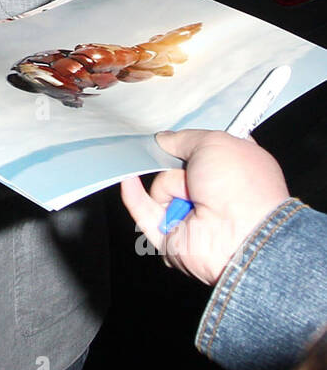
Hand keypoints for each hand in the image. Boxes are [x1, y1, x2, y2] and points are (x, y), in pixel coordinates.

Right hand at [120, 129, 290, 284]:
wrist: (241, 232)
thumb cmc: (242, 186)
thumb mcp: (215, 143)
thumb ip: (184, 138)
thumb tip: (163, 139)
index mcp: (235, 170)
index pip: (207, 150)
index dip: (192, 141)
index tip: (178, 133)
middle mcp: (216, 194)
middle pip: (178, 168)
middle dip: (175, 163)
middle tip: (182, 161)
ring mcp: (193, 216)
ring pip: (162, 189)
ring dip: (169, 185)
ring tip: (189, 192)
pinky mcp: (172, 237)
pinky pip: (145, 213)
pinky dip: (135, 198)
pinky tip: (127, 180)